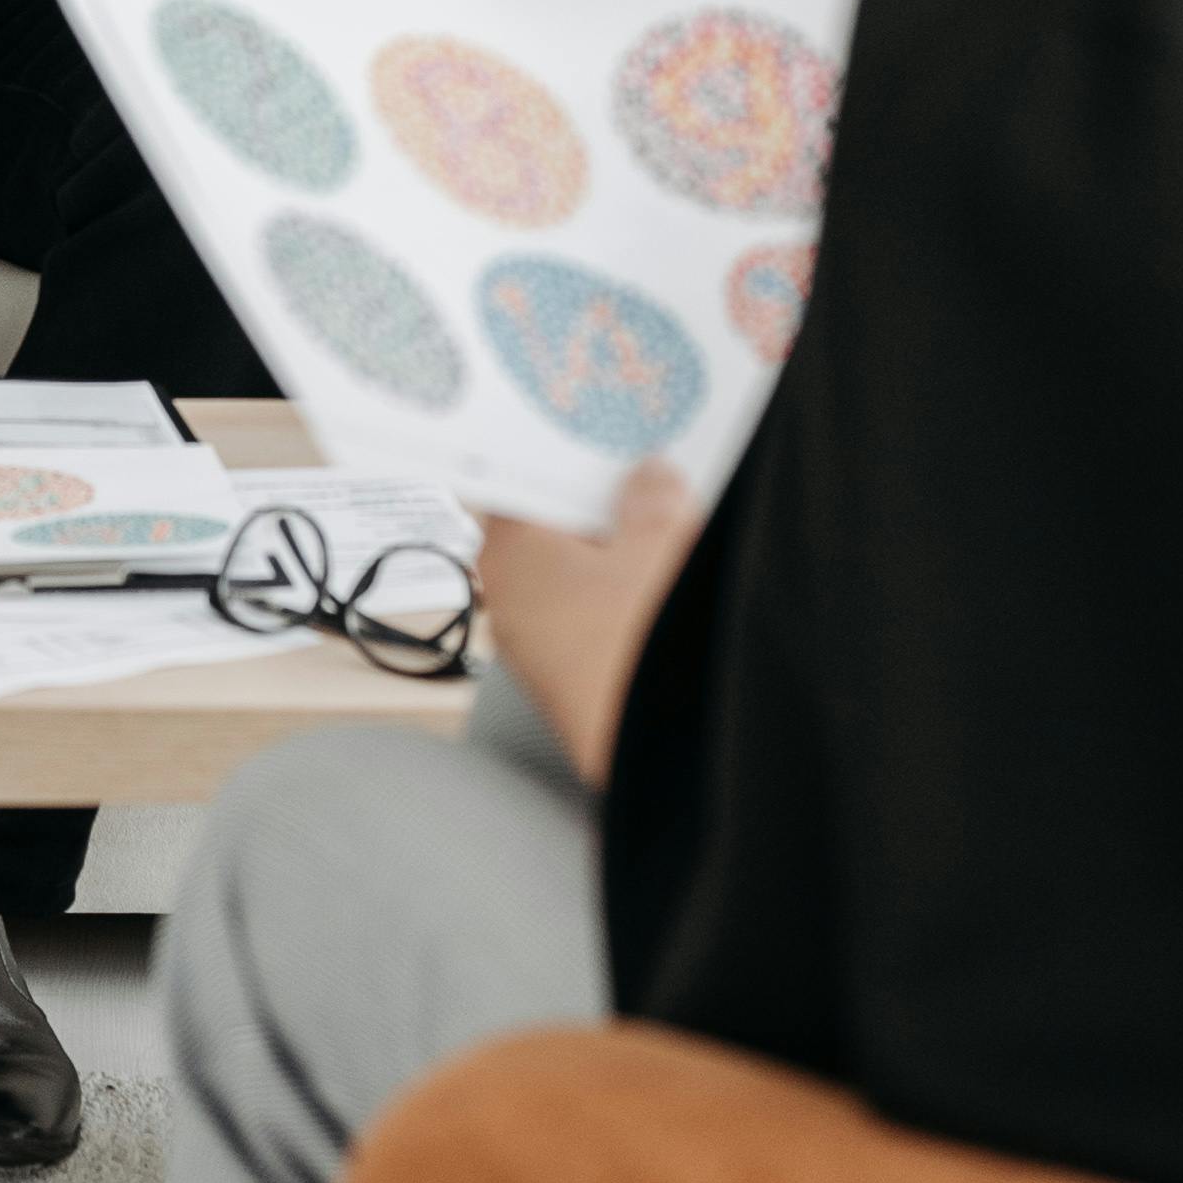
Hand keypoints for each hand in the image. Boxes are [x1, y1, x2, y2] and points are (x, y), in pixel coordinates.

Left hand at [474, 467, 698, 791]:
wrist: (660, 759)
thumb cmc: (639, 651)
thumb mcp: (661, 545)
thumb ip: (653, 499)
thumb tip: (649, 477)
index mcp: (508, 550)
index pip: (522, 475)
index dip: (561, 445)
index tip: (593, 422)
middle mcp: (509, 596)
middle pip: (552, 522)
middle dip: (601, 494)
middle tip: (648, 461)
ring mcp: (539, 641)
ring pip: (578, 568)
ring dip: (620, 543)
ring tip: (673, 511)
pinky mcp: (572, 676)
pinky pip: (596, 610)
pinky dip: (627, 587)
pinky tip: (670, 575)